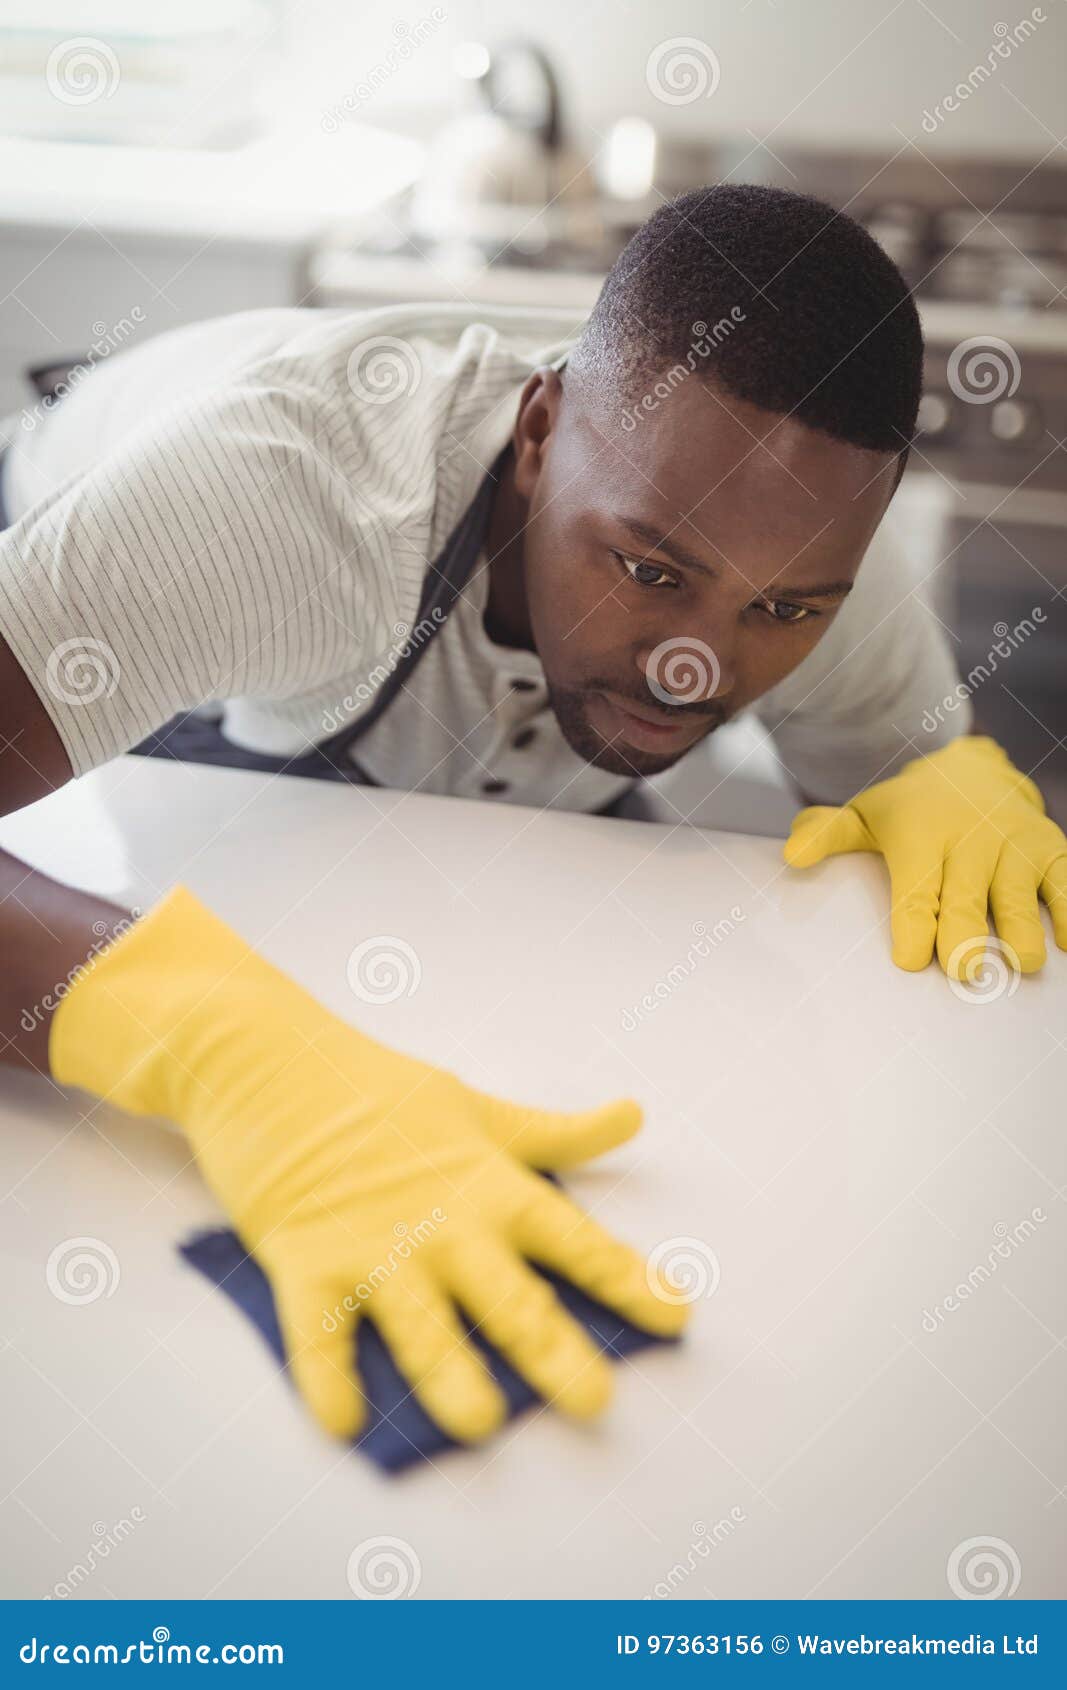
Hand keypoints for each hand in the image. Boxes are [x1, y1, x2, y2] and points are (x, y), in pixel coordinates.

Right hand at [50, 889, 686, 1440]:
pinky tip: (343, 1422)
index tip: (676, 1317)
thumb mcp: (479, 1108)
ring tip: (480, 1423)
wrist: (267, 1060)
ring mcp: (372, 1244)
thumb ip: (556, 1133)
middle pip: (508, 1297)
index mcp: (490, 1185)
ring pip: (421, 1324)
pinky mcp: (303, 1258)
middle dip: (553, 1351)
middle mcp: (443, 1222)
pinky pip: (317, 1331)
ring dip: (450, 1375)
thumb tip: (633, 1115)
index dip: (627, 1279)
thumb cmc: (378, 1088)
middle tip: (595, 1402)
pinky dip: (328, 1376)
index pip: (574, 1239)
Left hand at [783, 737, 1066, 976]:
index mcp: (922, 832)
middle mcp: (971, 837)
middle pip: (966, 895)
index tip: (912, 960)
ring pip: (1019, 893)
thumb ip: (829, 835)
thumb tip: (791, 854)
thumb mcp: (868, 817)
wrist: (974, 772)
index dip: (914, 924)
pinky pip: (1066, 882)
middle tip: (964, 971)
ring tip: (1023, 963)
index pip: (916, 886)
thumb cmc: (912, 813)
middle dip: (965, 933)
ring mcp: (1015, 843)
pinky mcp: (1053, 850)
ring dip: (1022, 929)